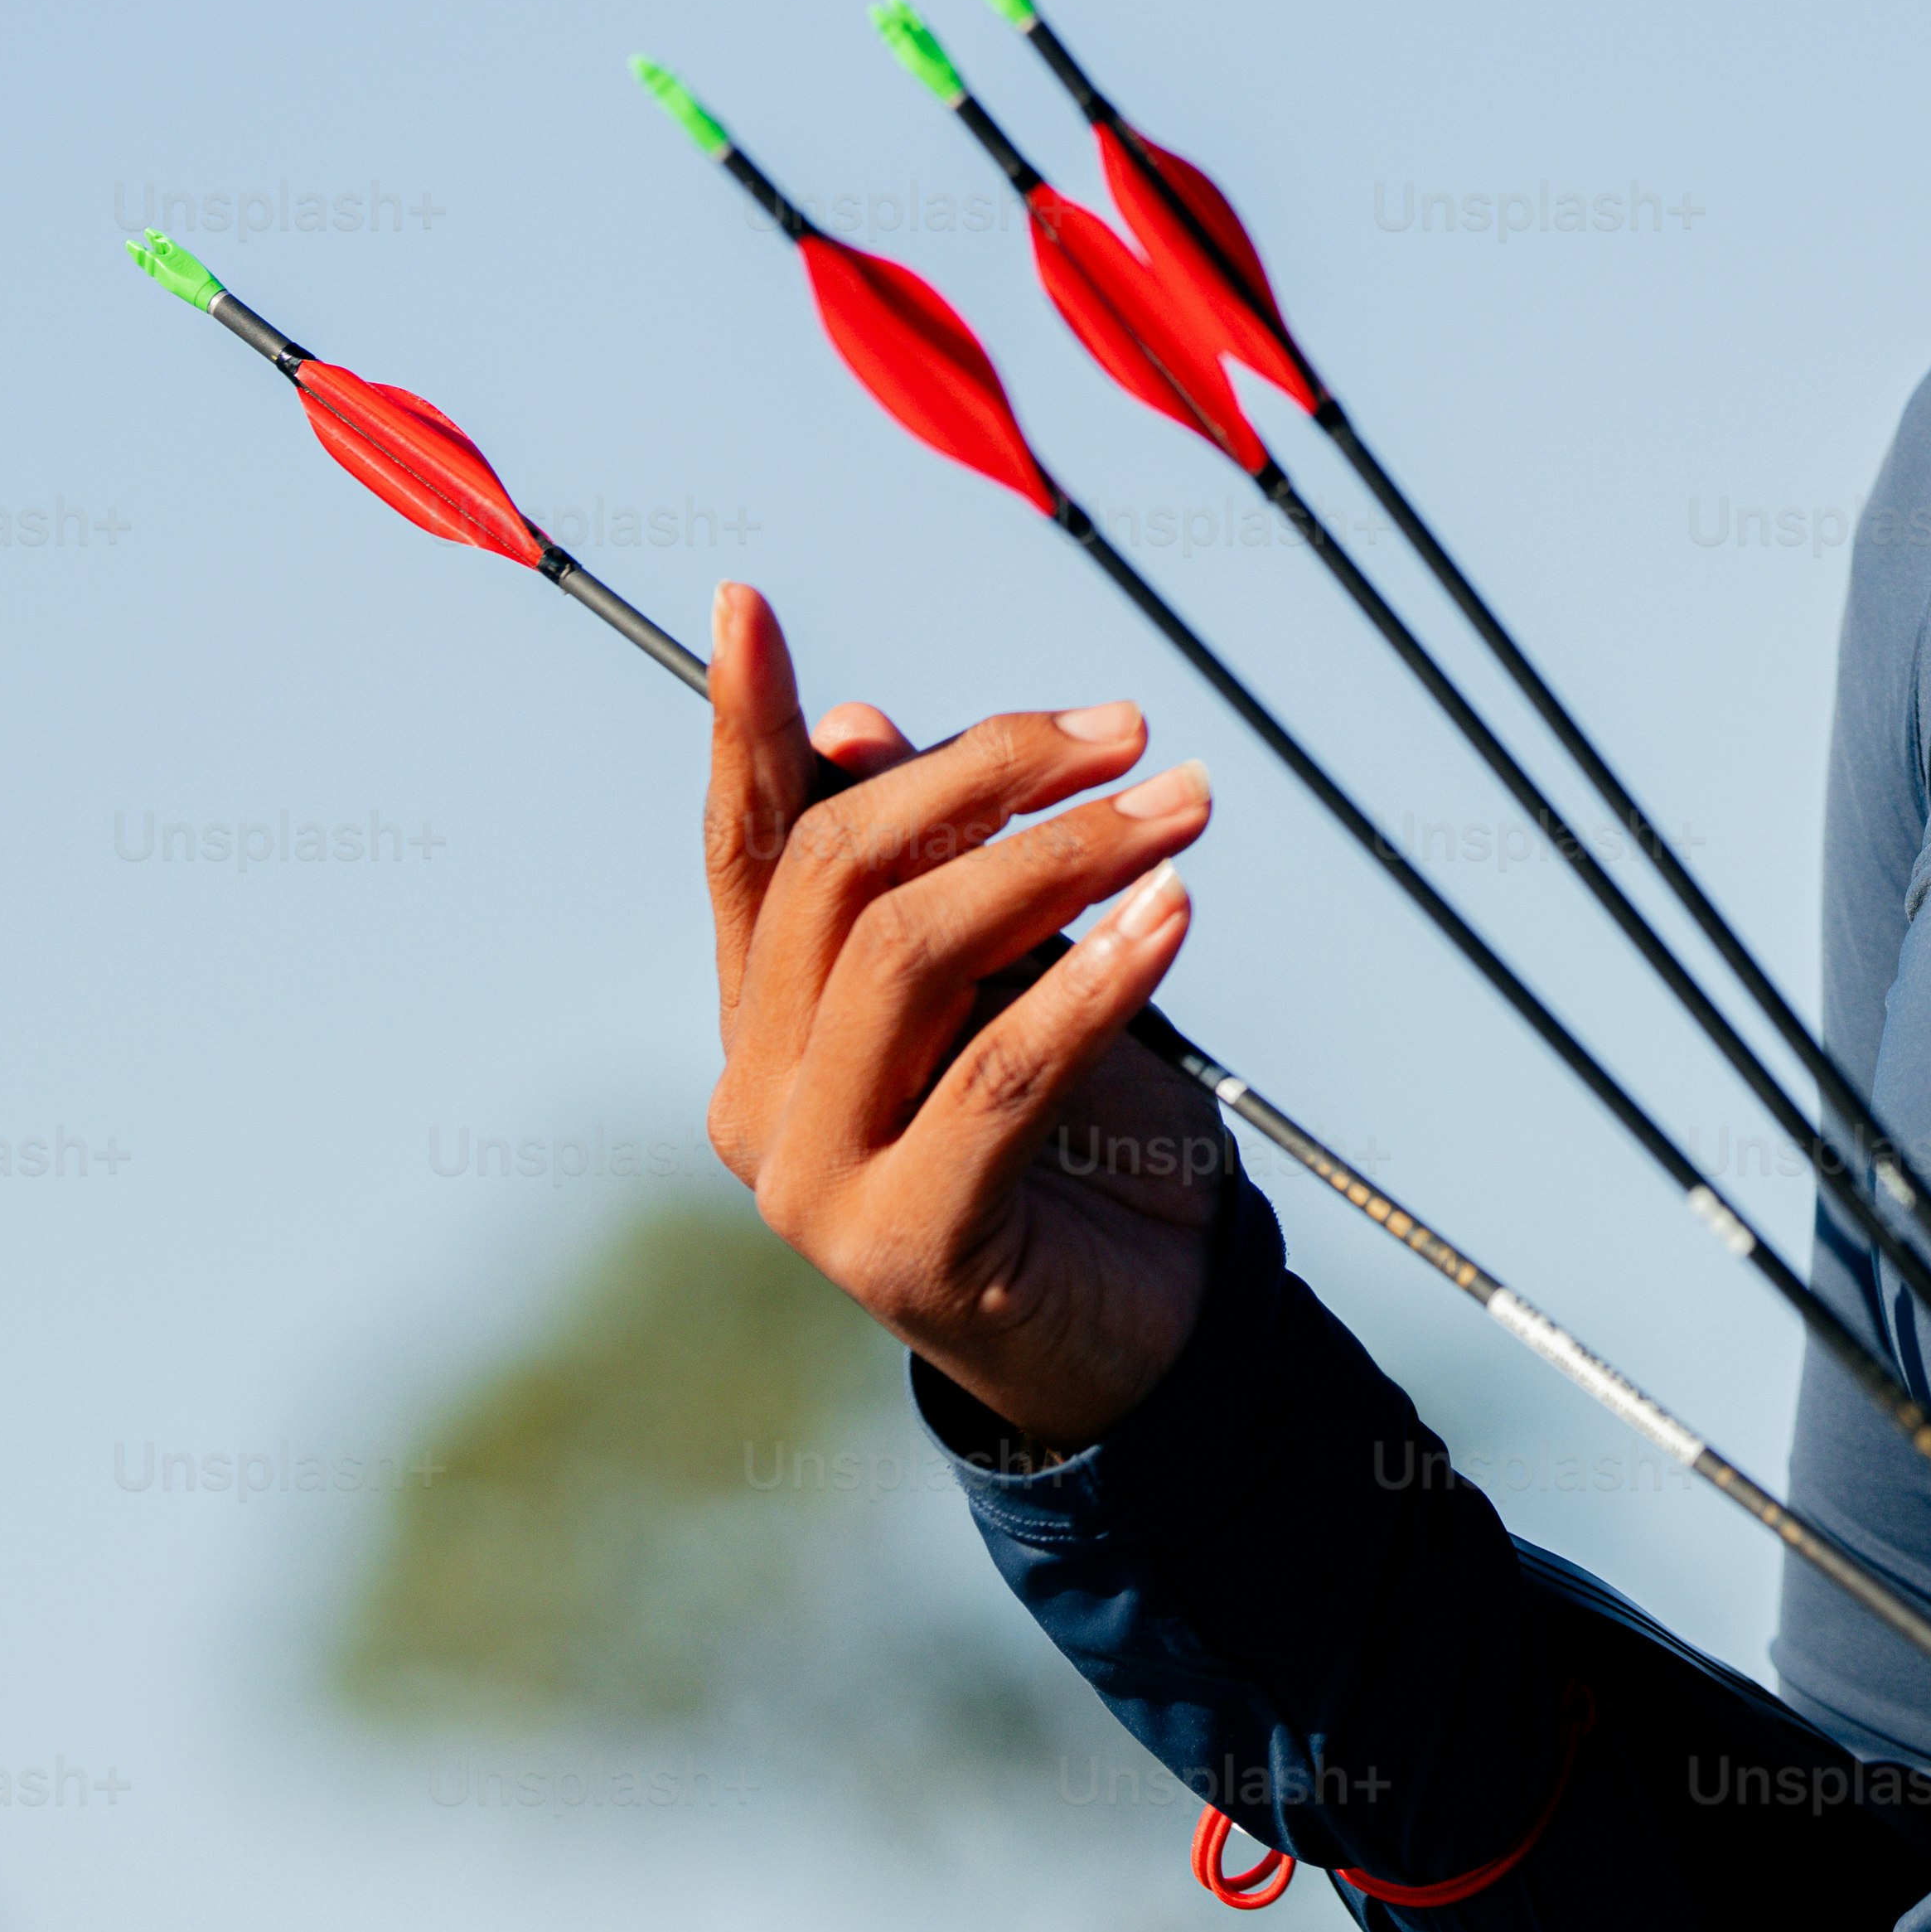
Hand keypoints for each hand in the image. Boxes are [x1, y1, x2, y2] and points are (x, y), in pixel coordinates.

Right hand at [696, 580, 1222, 1448]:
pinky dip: (1098, 978)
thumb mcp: (1008, 982)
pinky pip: (1002, 1072)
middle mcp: (756, 1099)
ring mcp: (811, 1183)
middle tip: (1130, 729)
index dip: (741, 727)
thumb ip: (930, 876)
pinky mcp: (903, 1247)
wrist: (1142, 1330)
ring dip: (1065, 857)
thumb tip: (850, 725)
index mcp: (765, 1024)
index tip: (747, 600)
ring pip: (914, 956)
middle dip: (986, 774)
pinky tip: (1177, 916)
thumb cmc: (1079, 1136)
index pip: (742, 850)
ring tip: (1189, 804)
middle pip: (840, 875)